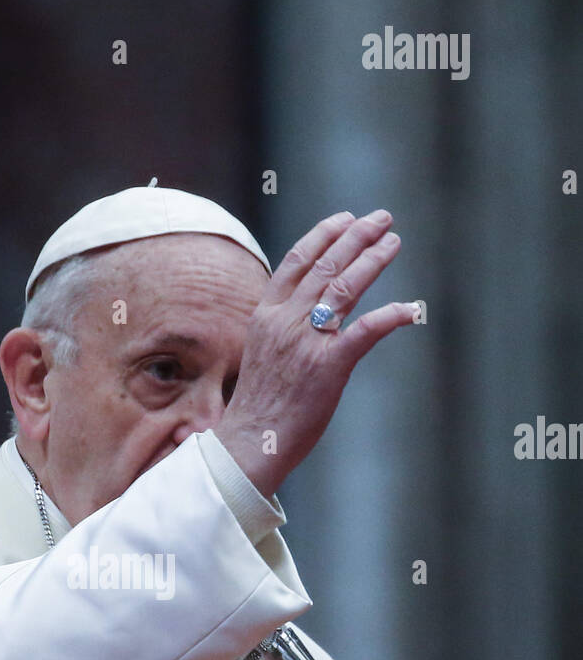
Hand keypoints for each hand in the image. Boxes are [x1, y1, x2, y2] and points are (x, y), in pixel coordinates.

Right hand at [216, 209, 416, 494]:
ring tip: (393, 243)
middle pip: (326, 265)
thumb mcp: (261, 352)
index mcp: (266, 315)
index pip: (297, 261)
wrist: (249, 441)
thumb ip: (281, 327)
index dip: (323, 235)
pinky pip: (365, 331)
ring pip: (344, 287)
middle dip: (357, 237)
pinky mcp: (329, 367)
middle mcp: (286, 321)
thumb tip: (304, 310)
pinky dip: (390, 316)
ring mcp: (307, 342)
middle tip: (382, 219)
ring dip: (373, 261)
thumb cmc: (258, 404)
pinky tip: (409, 309)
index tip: (345, 219)